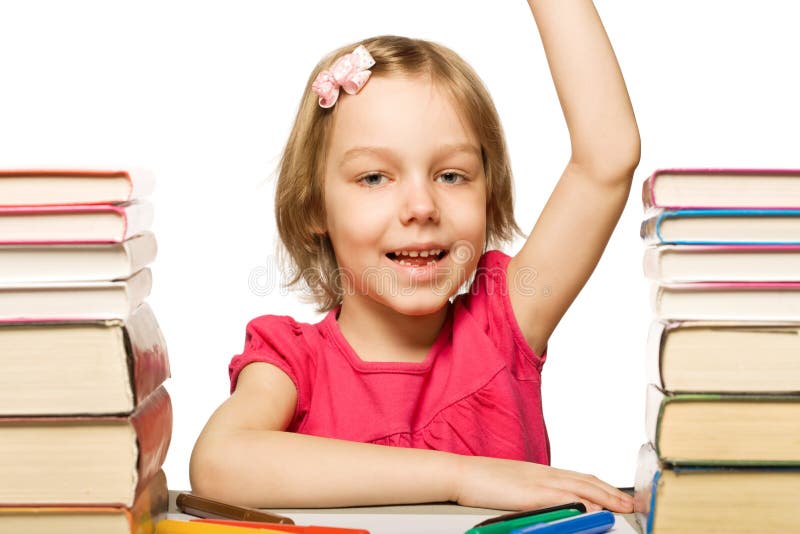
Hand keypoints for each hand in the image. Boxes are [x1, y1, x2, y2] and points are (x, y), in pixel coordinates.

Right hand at [452, 455, 632, 512]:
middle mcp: (543, 473)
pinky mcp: (529, 493)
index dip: (601, 485)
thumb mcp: (512, 485)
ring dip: (605, 496)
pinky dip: (580, 501)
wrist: (459, 473)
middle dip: (611, 491)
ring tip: (622, 507)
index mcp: (539, 472)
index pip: (578, 477)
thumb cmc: (480, 481)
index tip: (616, 495)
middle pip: (585, 480)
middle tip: (630, 503)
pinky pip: (561, 497)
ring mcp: (537, 481)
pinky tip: (593, 508)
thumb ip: (532, 493)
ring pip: (580, 486)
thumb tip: (547, 503)